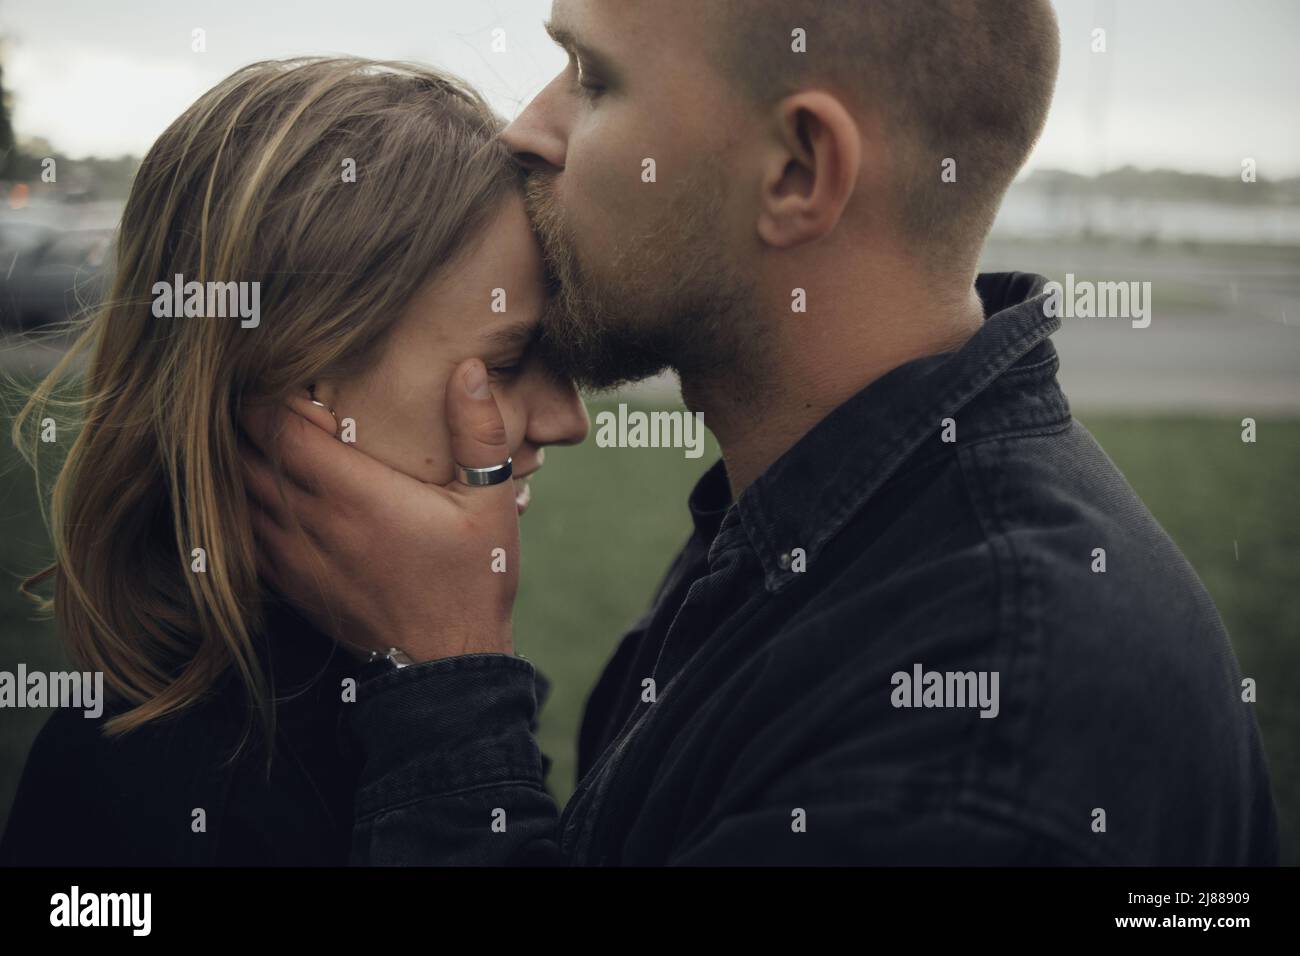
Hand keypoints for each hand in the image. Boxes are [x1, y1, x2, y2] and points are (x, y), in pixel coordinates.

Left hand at [240, 359, 519, 662]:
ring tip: (250, 438)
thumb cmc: (472, 579)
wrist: (447, 664)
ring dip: (238, 465)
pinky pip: (243, 538)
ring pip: (237, 499)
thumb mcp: (492, 502)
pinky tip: (257, 495)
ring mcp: (295, 560)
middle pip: (246, 459)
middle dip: (244, 425)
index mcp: (356, 496)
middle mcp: (314, 525)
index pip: (280, 431)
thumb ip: (478, 432)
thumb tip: (467, 370)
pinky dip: (240, 510)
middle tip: (255, 398)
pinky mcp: (292, 587)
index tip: (276, 377)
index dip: (267, 399)